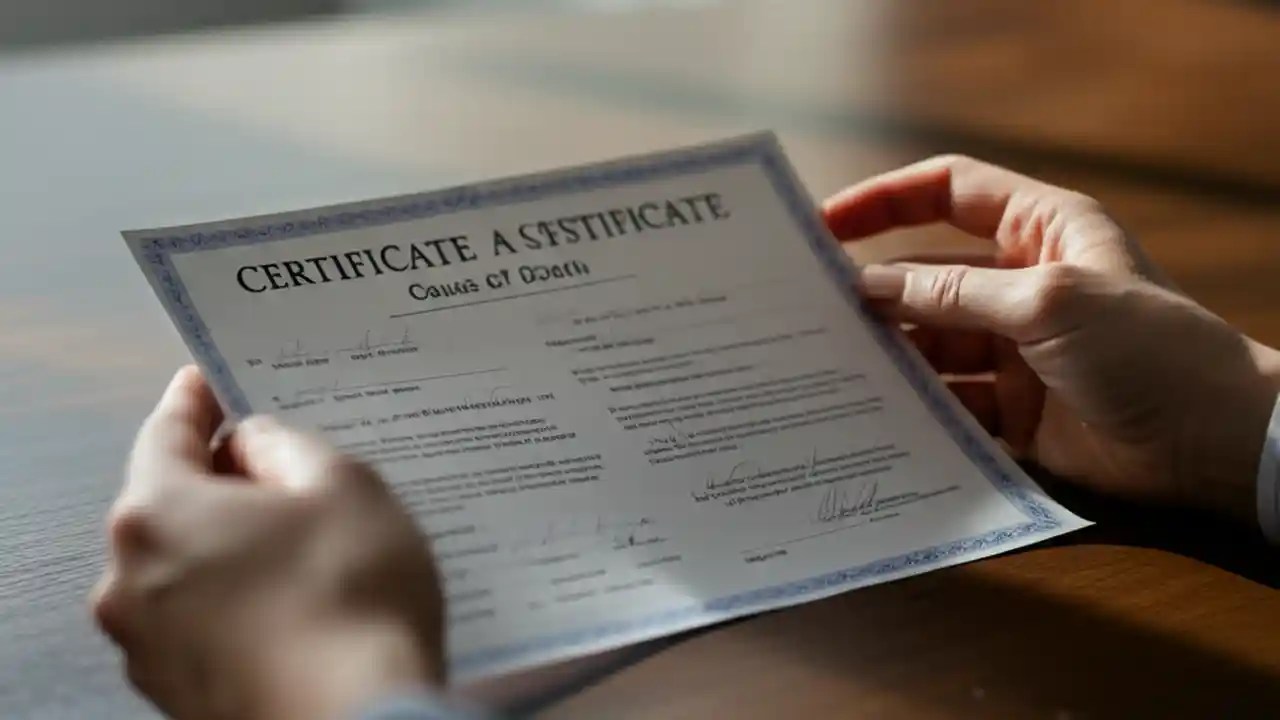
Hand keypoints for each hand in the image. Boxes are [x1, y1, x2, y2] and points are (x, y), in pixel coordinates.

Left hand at [91, 367, 443, 719]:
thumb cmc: (352, 596)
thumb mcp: (343, 485)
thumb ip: (286, 446)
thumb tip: (252, 445)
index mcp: (157, 513)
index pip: (165, 431)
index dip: (196, 399)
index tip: (211, 379)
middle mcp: (129, 579)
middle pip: (171, 502)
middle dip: (224, 477)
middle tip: (282, 462)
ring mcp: (148, 645)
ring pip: (186, 565)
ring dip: (233, 543)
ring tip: (304, 539)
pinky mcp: (177, 692)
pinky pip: (201, 619)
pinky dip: (238, 598)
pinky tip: (296, 597)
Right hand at [824, 155, 1279, 524]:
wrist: (1210, 444)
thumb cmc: (1146, 348)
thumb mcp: (1048, 302)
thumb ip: (954, 296)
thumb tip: (870, 287)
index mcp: (1039, 232)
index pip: (949, 194)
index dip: (885, 200)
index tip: (824, 224)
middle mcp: (1020, 285)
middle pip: (927, 276)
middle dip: (873, 292)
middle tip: (807, 311)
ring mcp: (1013, 350)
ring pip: (930, 343)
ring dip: (887, 355)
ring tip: (827, 367)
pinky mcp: (1011, 410)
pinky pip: (946, 402)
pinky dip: (913, 408)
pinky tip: (870, 415)